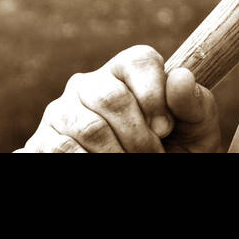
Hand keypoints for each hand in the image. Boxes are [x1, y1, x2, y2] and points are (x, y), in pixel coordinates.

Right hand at [16, 45, 221, 152]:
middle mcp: (90, 83)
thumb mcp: (195, 129)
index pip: (140, 60)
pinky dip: (90, 161)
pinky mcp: (44, 140)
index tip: (165, 128)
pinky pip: (62, 149)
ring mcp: (62, 110)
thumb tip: (180, 77)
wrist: (147, 177)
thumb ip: (194, 103)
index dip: (155, 94)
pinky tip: (102, 163)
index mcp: (128, 70)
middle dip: (138, 135)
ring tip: (129, 163)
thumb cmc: (174, 149)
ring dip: (116, 154)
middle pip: (113, 97)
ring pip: (89, 127)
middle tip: (152, 156)